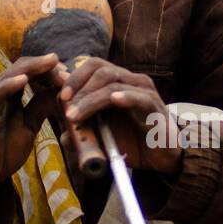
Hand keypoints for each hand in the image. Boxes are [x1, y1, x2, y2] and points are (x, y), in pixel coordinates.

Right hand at [0, 54, 63, 194]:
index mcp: (8, 92)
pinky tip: (23, 79)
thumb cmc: (4, 149)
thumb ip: (41, 107)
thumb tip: (61, 92)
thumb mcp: (30, 125)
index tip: (71, 74)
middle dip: (46, 67)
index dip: (50, 70)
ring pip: (11, 75)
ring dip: (34, 70)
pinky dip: (9, 85)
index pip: (30, 70)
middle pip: (22, 67)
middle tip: (68, 71)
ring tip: (54, 67)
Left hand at [57, 57, 182, 174]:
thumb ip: (86, 133)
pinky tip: (114, 100)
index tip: (61, 96)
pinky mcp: (155, 106)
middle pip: (101, 69)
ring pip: (113, 84)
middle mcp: (130, 81)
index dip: (74, 77)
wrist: (162, 158)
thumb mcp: (103, 138)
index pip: (93, 66)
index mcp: (116, 83)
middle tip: (65, 105)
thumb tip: (65, 136)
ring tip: (76, 115)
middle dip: (78, 86)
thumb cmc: (134, 142)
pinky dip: (125, 97)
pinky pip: (139, 97)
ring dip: (90, 99)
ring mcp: (143, 92)